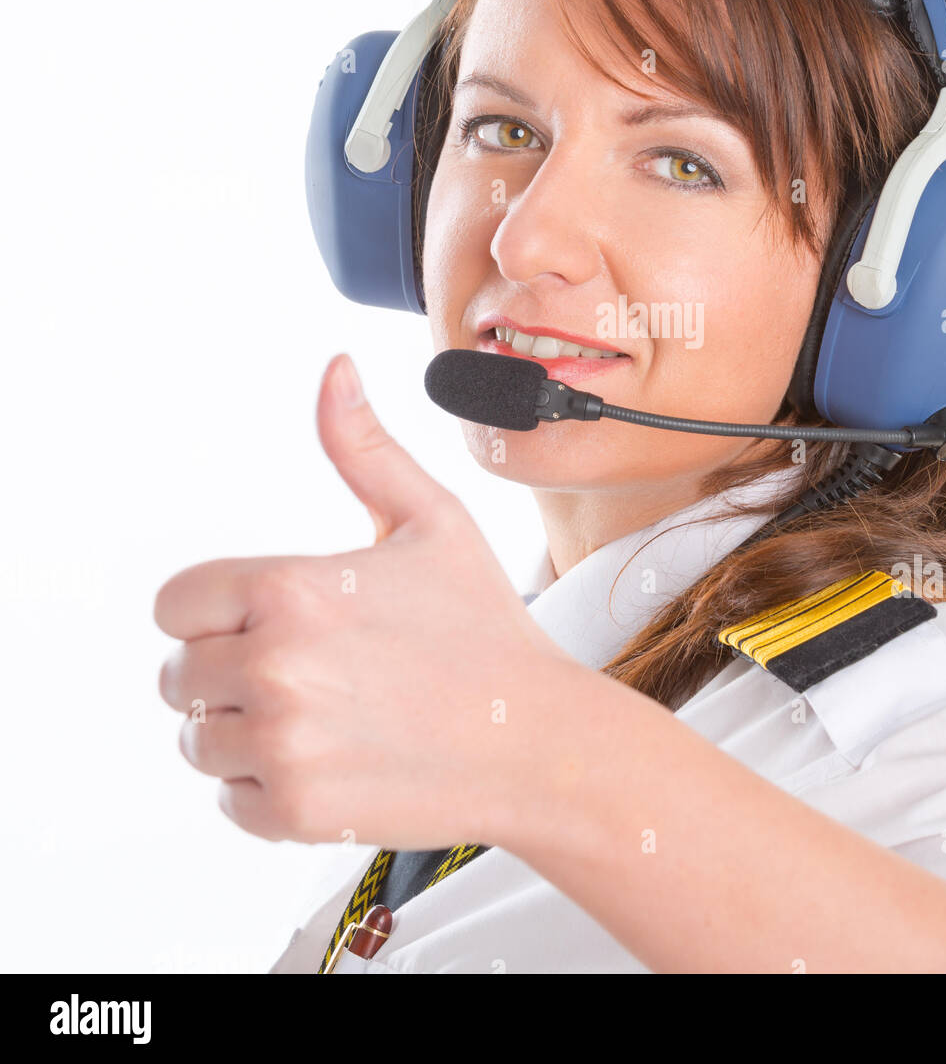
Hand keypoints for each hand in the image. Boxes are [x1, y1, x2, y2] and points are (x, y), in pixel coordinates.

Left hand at [155, 353, 575, 848]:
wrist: (537, 739)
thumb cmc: (485, 626)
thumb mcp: (432, 521)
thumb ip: (364, 447)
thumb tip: (334, 368)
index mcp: (292, 588)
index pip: (174, 603)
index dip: (216, 610)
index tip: (267, 619)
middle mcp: (274, 665)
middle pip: (177, 673)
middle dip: (228, 669)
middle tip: (308, 670)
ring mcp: (282, 743)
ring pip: (198, 739)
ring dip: (244, 730)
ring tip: (325, 714)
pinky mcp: (294, 810)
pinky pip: (229, 800)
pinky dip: (267, 787)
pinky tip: (333, 756)